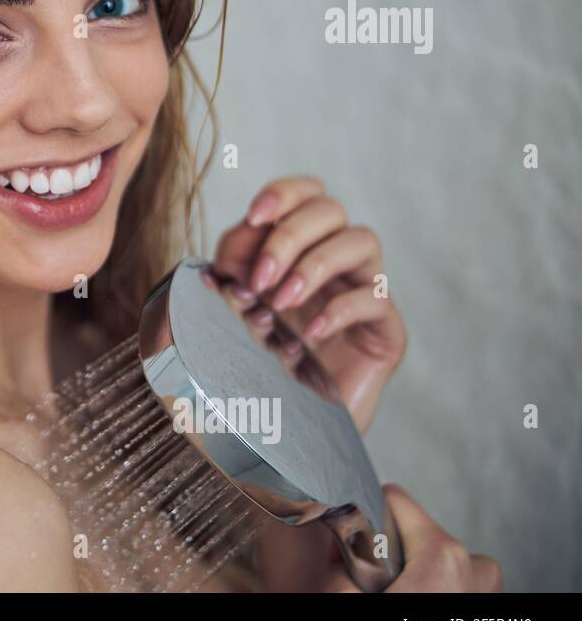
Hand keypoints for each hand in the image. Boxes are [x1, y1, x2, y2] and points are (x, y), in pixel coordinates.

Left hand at [210, 175, 405, 432]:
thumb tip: (244, 231)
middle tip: (259, 281)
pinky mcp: (386, 331)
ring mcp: (365, 291)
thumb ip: (235, 262)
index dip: (284, 192)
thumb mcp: (234, 303)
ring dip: (314, 265)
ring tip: (281, 302)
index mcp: (300, 246)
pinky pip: (377, 299)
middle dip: (289, 237)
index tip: (254, 215)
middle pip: (331, 210)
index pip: (308, 192)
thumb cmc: (258, 360)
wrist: (285, 428)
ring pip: (361, 240)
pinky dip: (340, 307)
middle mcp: (336, 261)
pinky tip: (311, 331)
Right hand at [316, 484, 502, 591]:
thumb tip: (336, 538)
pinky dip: (435, 586)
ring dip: (414, 571)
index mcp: (443, 554)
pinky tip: (416, 601)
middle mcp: (474, 566)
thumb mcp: (342, 593)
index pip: (393, 498)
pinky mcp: (490, 600)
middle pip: (415, 530)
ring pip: (436, 555)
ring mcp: (487, 587)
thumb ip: (336, 557)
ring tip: (397, 594)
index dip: (365, 520)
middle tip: (376, 582)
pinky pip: (455, 578)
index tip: (356, 549)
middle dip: (392, 551)